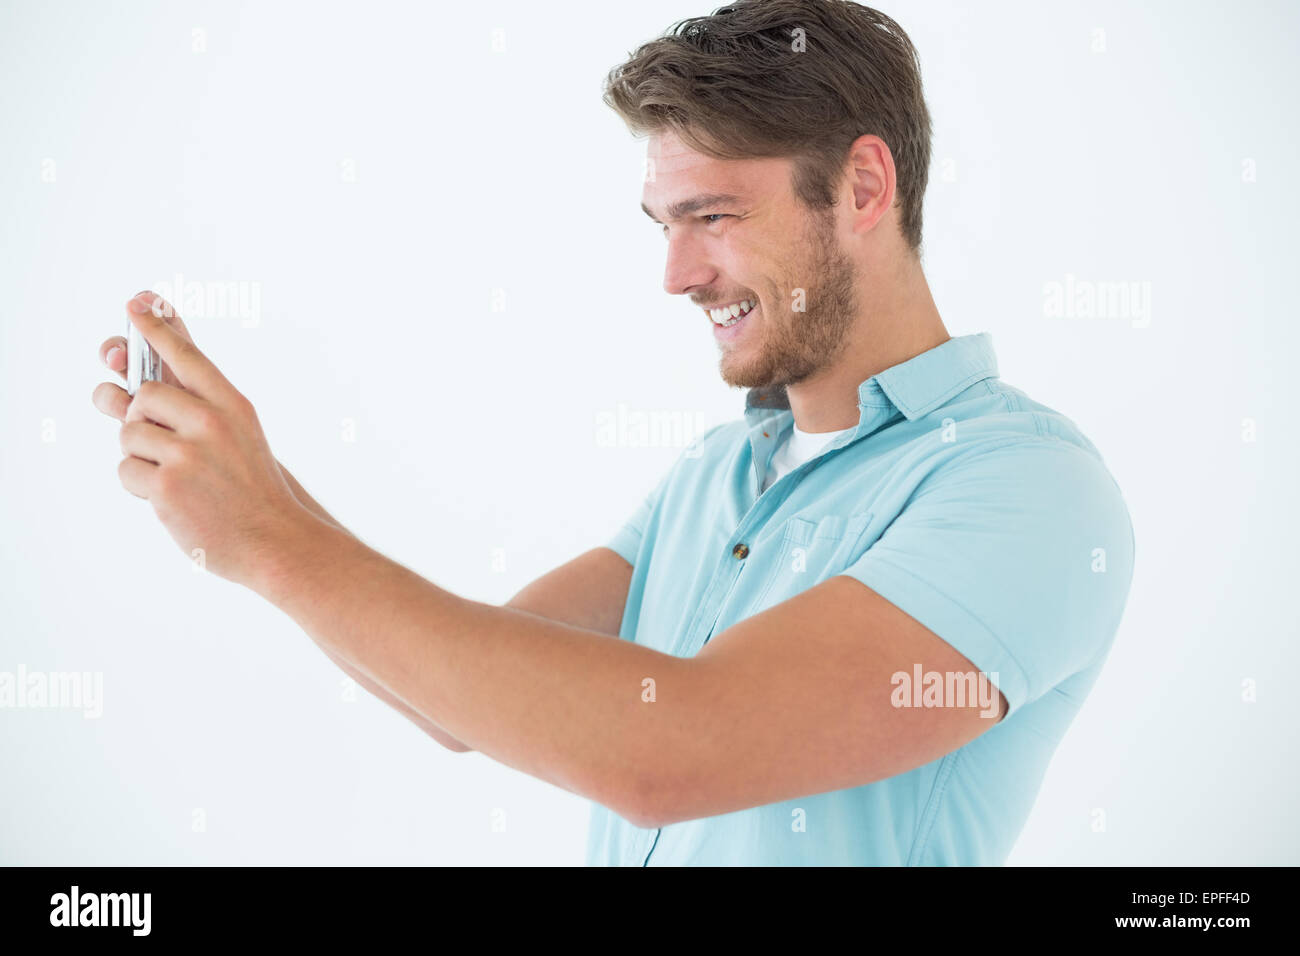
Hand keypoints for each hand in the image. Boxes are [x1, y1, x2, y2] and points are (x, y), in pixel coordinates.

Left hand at [92, 291, 309, 587]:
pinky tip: (171, 500)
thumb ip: (194, 408)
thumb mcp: (240, 437)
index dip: (157, 329)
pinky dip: (139, 487)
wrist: (275, 542)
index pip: (187, 356)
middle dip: (143, 421)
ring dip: (140, 458)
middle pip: (143, 396)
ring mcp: (188, 452)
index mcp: (233, 405)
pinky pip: (125, 469)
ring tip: (176, 480)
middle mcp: (211, 422)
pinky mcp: (166, 484)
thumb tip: (120, 389)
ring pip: (128, 434)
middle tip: (165, 447)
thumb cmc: (253, 491)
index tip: (136, 304)